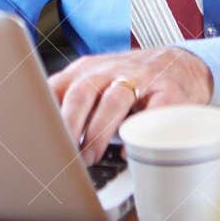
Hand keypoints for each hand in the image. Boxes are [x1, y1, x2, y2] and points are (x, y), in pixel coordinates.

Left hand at [48, 47, 213, 163]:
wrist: (183, 63)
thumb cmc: (130, 81)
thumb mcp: (95, 82)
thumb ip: (68, 100)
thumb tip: (36, 136)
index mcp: (87, 70)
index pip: (58, 87)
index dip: (44, 114)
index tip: (36, 140)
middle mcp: (112, 70)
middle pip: (83, 92)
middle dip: (69, 125)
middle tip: (64, 153)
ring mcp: (142, 78)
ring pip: (115, 100)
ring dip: (99, 132)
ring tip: (90, 157)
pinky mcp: (168, 91)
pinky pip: (152, 111)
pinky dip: (139, 132)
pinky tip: (128, 149)